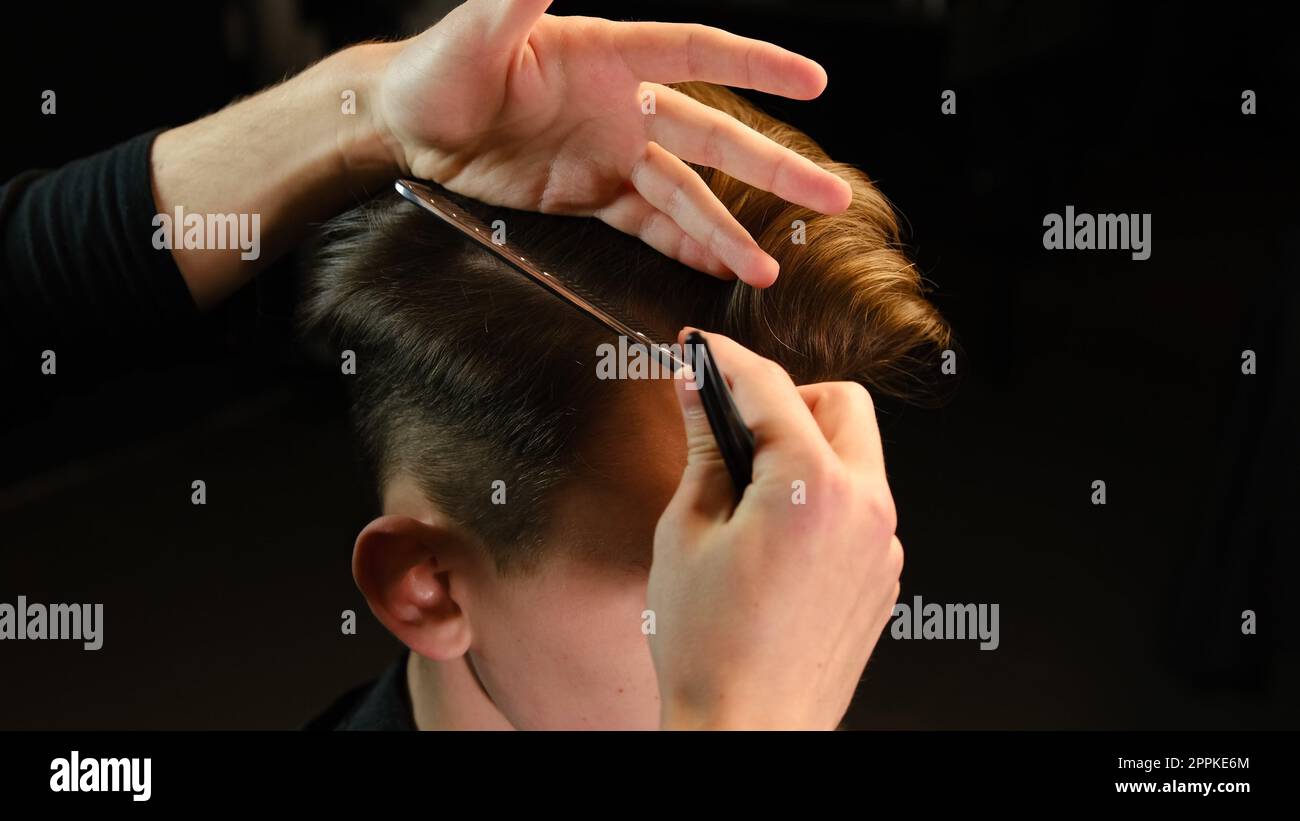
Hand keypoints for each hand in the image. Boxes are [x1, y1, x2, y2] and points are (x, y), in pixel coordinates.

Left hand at [372, 0, 852, 285]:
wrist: (406, 128)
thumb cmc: (434, 70)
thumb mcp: (474, 35)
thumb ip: (515, 0)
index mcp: (609, 56)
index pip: (697, 53)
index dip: (756, 64)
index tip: (813, 81)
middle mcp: (623, 105)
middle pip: (713, 139)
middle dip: (772, 168)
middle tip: (830, 195)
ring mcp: (610, 154)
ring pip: (686, 195)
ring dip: (727, 230)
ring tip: (767, 270)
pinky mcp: (589, 195)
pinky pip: (646, 224)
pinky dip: (680, 246)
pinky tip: (715, 270)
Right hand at [648, 329, 902, 729]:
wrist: (747, 729)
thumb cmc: (710, 647)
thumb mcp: (686, 532)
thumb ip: (701, 450)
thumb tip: (698, 391)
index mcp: (812, 489)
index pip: (770, 388)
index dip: (725, 359)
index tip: (699, 349)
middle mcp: (865, 509)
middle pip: (843, 405)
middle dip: (789, 400)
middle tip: (737, 429)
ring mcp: (883, 546)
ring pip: (858, 457)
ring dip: (809, 451)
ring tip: (751, 495)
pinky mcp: (884, 576)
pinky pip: (861, 508)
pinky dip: (824, 499)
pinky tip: (777, 539)